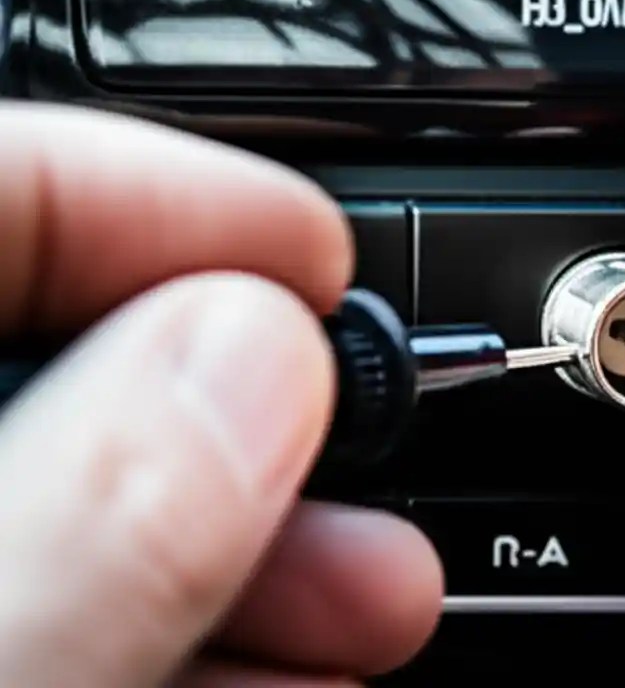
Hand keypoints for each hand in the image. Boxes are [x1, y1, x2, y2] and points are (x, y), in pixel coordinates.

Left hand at [0, 105, 441, 685]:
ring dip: (263, 537)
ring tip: (371, 598)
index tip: (316, 257)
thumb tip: (258, 361)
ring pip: (85, 493)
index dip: (167, 195)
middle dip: (256, 405)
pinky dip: (199, 631)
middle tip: (375, 450)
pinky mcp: (0, 636)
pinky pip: (77, 604)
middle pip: (63, 352)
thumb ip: (88, 514)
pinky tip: (287, 669)